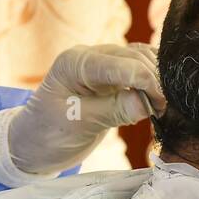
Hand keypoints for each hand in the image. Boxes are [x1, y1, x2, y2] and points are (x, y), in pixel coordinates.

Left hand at [7, 43, 164, 174]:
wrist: (34, 142)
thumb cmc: (49, 134)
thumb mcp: (80, 124)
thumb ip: (114, 111)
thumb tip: (147, 103)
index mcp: (75, 63)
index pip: (122, 65)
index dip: (147, 82)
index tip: (160, 106)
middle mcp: (88, 56)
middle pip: (135, 58)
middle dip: (154, 82)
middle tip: (165, 110)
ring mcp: (100, 63)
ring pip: (141, 59)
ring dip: (156, 78)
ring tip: (162, 106)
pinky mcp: (110, 75)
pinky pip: (138, 69)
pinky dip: (151, 80)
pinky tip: (158, 99)